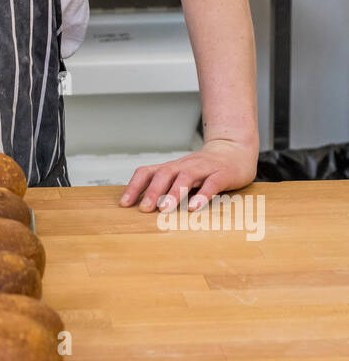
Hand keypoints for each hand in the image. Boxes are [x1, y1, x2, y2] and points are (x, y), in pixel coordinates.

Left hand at [119, 137, 258, 212]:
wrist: (235, 151)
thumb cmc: (204, 168)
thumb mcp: (181, 176)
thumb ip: (165, 188)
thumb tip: (142, 206)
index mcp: (172, 168)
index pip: (147, 172)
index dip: (134, 186)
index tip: (124, 204)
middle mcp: (185, 166)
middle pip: (164, 174)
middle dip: (152, 192)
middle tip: (144, 209)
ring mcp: (204, 169)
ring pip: (185, 177)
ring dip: (174, 193)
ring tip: (164, 209)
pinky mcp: (222, 174)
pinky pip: (211, 184)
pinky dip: (203, 195)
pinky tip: (195, 207)